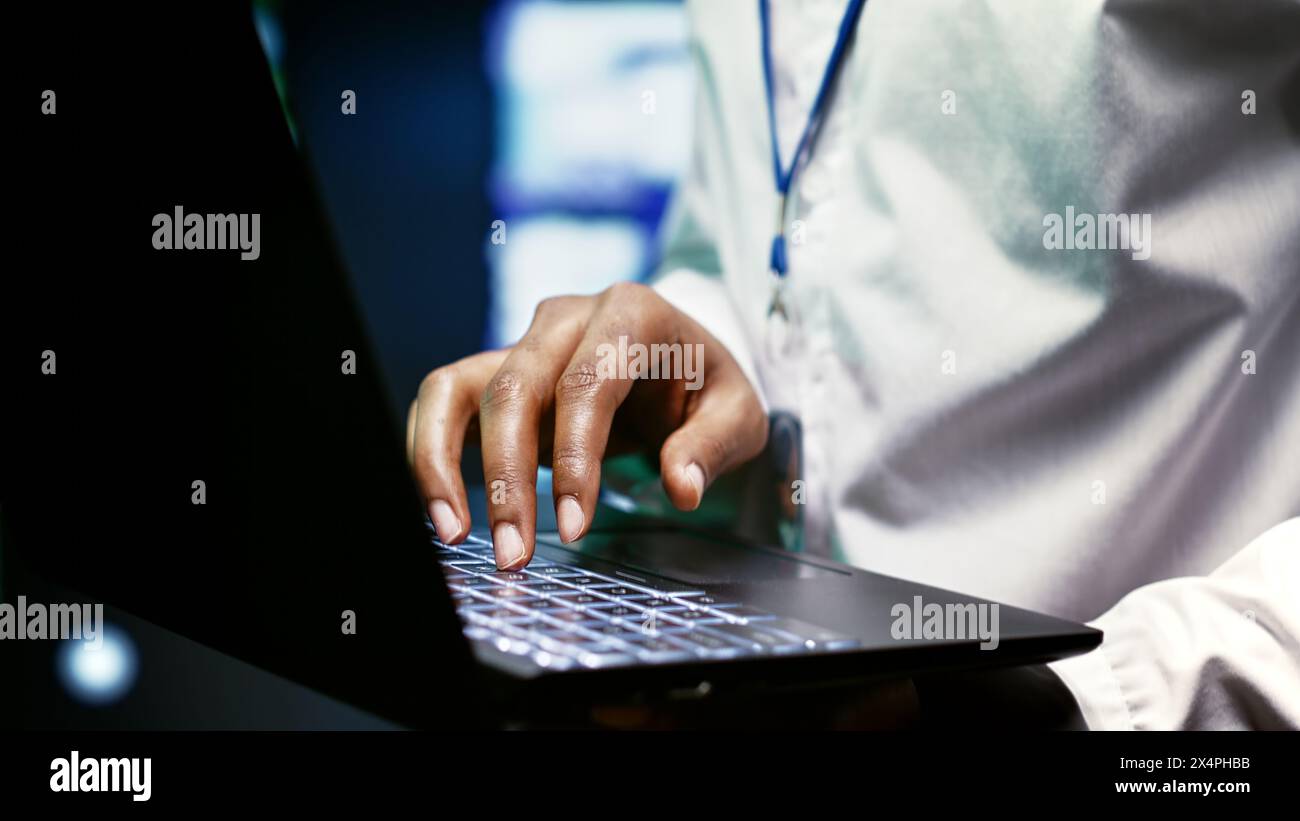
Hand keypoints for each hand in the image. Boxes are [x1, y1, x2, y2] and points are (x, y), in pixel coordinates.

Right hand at [406, 282, 767, 568]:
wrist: (681, 359)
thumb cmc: (706, 386)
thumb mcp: (739, 413)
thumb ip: (712, 446)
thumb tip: (682, 488)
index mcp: (632, 313)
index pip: (588, 383)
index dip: (574, 458)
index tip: (572, 527)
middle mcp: (567, 318)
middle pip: (515, 388)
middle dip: (507, 478)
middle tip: (516, 554)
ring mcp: (525, 341)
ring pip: (460, 388)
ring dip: (445, 463)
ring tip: (454, 534)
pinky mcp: (497, 370)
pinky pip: (444, 399)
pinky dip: (430, 450)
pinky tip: (442, 510)